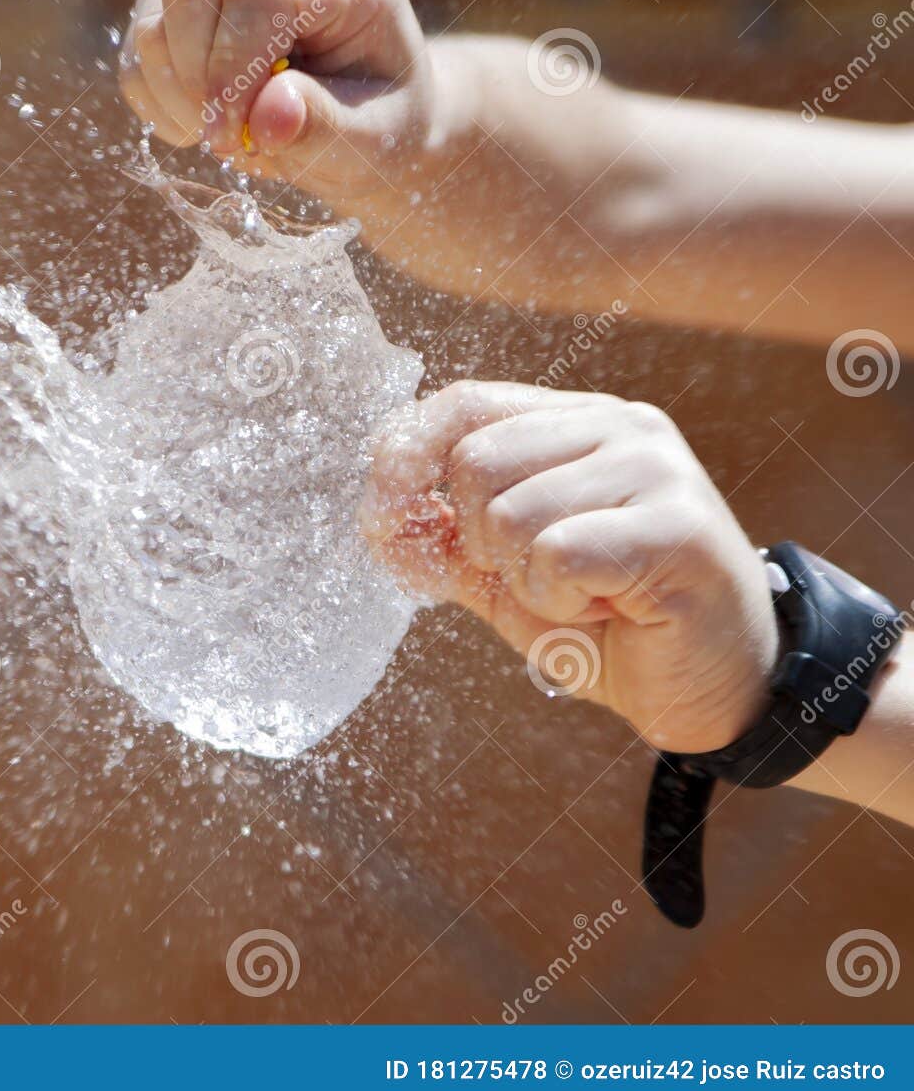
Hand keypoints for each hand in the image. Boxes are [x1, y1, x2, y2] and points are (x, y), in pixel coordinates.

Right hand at [119, 0, 447, 194]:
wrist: (364, 120)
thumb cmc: (377, 124)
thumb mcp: (375, 138)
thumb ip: (329, 128)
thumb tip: (266, 120)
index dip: (231, 66)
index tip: (232, 140)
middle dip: (199, 82)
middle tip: (231, 144)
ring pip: (153, 25)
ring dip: (179, 103)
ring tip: (228, 139)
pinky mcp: (174, 15)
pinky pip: (136, 60)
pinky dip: (160, 109)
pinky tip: (204, 128)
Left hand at [366, 381, 778, 754]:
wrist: (713, 687)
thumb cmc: (608, 625)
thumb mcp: (502, 578)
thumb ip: (441, 540)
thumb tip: (378, 518)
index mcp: (574, 420)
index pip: (463, 403)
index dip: (402, 457)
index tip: (379, 518)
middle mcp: (618, 425)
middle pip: (473, 460)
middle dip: (474, 542)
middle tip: (536, 579)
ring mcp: (654, 467)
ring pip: (509, 513)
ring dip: (525, 581)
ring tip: (582, 596)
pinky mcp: (675, 524)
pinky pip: (556, 553)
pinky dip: (559, 600)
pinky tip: (605, 611)